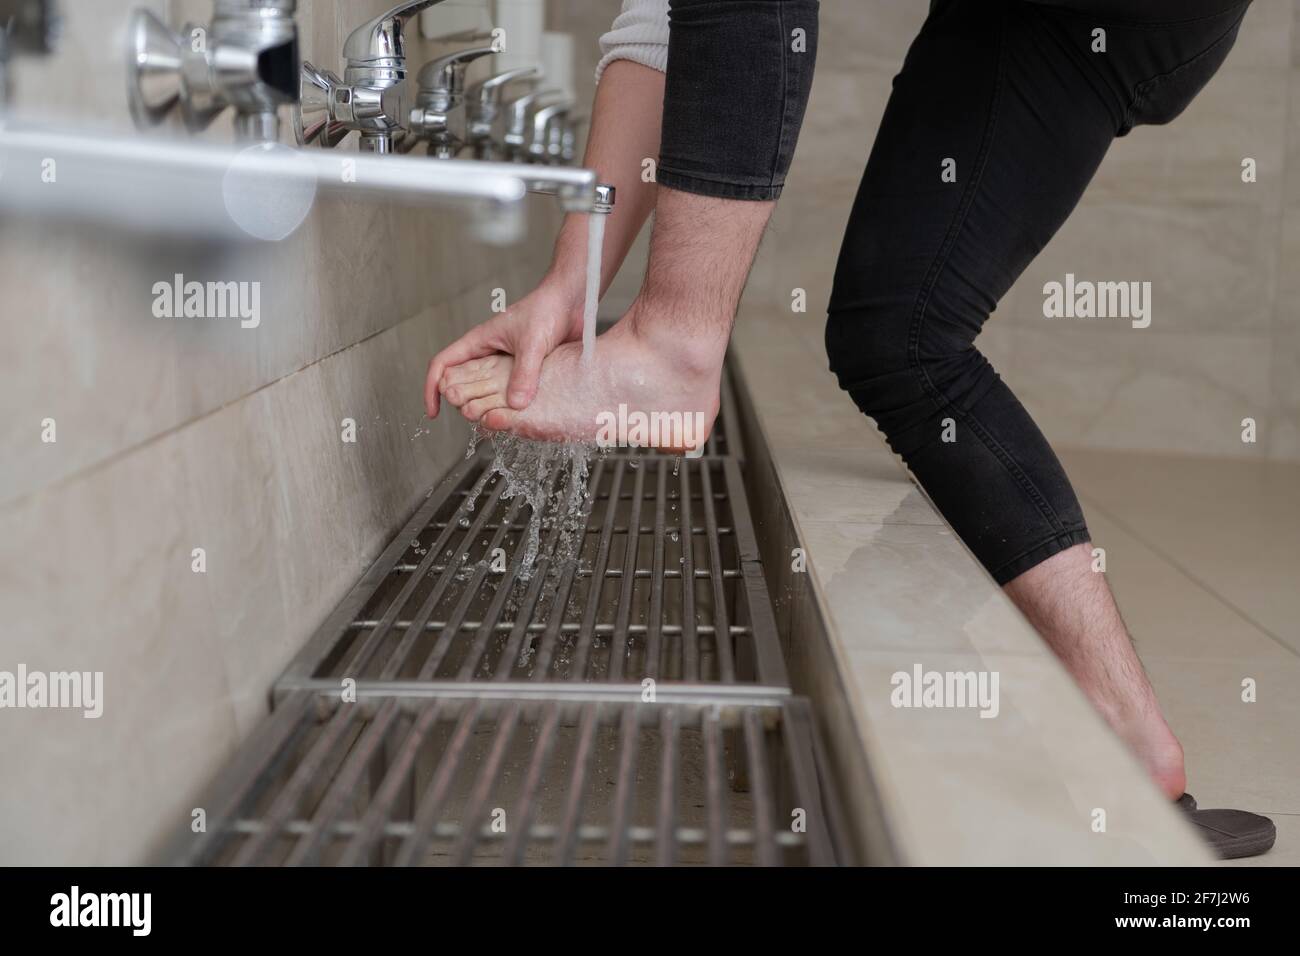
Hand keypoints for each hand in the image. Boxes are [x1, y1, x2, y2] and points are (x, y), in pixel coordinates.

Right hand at [423, 281, 581, 417]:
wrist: (572, 302)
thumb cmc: (547, 309)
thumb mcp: (532, 342)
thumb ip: (524, 372)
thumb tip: (514, 405)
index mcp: (479, 341)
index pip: (443, 364)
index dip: (432, 388)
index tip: (433, 412)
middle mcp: (489, 354)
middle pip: (461, 383)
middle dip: (461, 402)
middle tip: (472, 418)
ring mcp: (506, 364)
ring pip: (486, 391)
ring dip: (485, 407)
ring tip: (492, 422)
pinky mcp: (525, 372)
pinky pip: (510, 393)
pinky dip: (508, 406)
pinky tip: (516, 417)